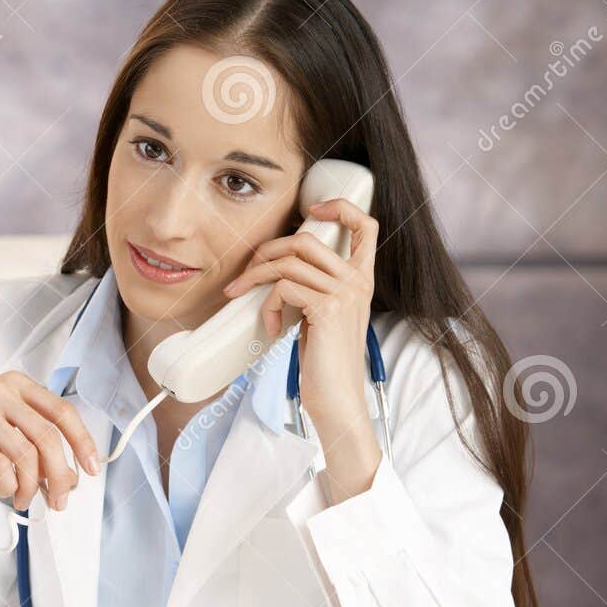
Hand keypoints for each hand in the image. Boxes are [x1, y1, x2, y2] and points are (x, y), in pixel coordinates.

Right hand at [0, 370, 100, 510]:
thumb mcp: (0, 414)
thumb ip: (32, 436)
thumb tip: (68, 475)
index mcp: (17, 384)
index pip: (62, 412)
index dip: (82, 442)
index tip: (92, 470)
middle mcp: (0, 392)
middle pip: (48, 438)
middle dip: (61, 476)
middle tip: (60, 500)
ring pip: (26, 455)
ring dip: (33, 487)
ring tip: (26, 501)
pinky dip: (9, 485)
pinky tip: (6, 491)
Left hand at [222, 197, 378, 434]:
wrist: (337, 398)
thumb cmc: (325, 360)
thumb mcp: (325, 314)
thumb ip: (316, 287)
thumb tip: (278, 265)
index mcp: (361, 279)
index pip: (365, 225)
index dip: (339, 207)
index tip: (312, 211)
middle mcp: (358, 281)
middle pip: (306, 238)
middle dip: (266, 251)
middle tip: (245, 274)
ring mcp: (345, 293)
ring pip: (288, 261)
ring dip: (254, 277)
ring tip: (241, 294)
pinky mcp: (327, 309)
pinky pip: (283, 288)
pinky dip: (267, 305)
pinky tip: (273, 327)